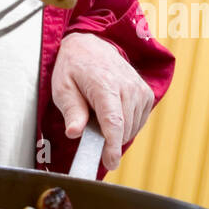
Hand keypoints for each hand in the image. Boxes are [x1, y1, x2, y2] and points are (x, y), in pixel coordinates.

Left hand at [51, 31, 153, 170]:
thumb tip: (74, 133)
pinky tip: (112, 112)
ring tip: (98, 111)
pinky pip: (138, 122)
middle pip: (123, 130)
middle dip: (106, 138)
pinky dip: (125, 124)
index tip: (110, 162)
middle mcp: (127, 86)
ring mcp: (139, 89)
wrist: (90, 46)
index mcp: (104, 84)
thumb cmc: (73, 68)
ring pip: (131, 128)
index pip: (114, 122)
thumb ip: (71, 111)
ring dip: (115, 131)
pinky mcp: (146, 93)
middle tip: (89, 124)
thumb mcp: (62, 87)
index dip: (112, 146)